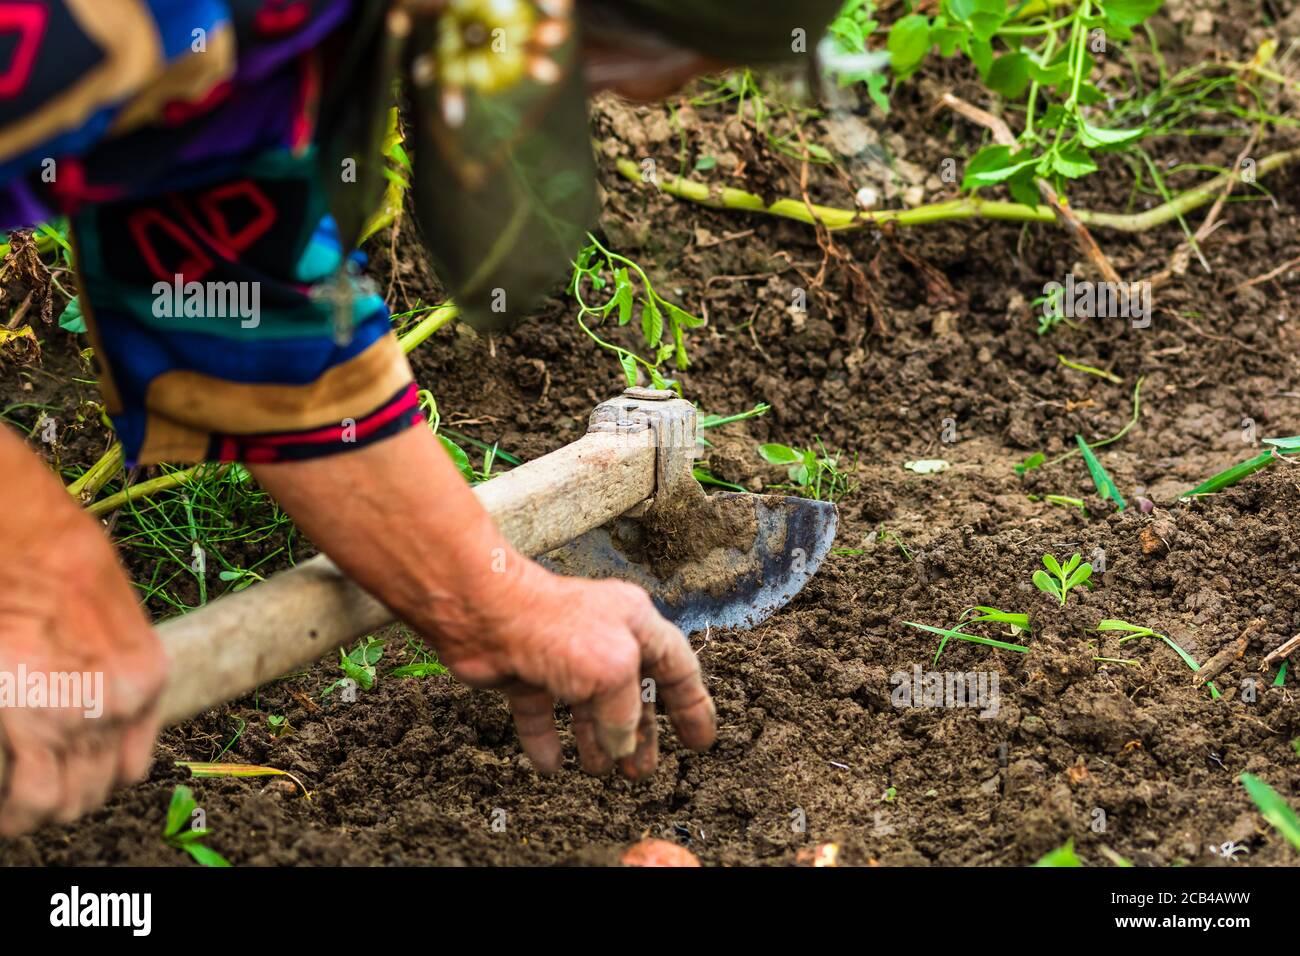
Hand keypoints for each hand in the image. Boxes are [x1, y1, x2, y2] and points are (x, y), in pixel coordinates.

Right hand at [0, 428, 165, 835]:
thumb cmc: (60, 558)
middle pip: (96, 787)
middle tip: (28, 789)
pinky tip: (4, 811)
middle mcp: (124, 705)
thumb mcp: (110, 614)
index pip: (130, 763)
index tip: (66, 775)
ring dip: (35, 808)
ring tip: (14, 806)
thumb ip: (105, 665)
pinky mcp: (34, 723)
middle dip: (62, 793)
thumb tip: (83, 690)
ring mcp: (81, 719)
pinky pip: (28, 797)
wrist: (28, 536)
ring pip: (64, 802)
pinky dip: (14, 812)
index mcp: (147, 677)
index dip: (94, 774)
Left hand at [437, 561, 715, 777]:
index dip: (692, 705)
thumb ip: (625, 716)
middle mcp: (603, 639)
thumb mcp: (613, 672)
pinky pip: (542, 714)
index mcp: (635, 625)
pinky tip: (550, 765)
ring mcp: (563, 657)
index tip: (700, 741)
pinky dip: (547, 740)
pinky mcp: (526, 673)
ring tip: (602, 772)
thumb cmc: (555, 629)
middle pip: (632, 693)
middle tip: (642, 772)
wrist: (485, 616)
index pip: (677, 667)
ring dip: (596, 741)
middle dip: (640, 735)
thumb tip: (620, 746)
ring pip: (587, 707)